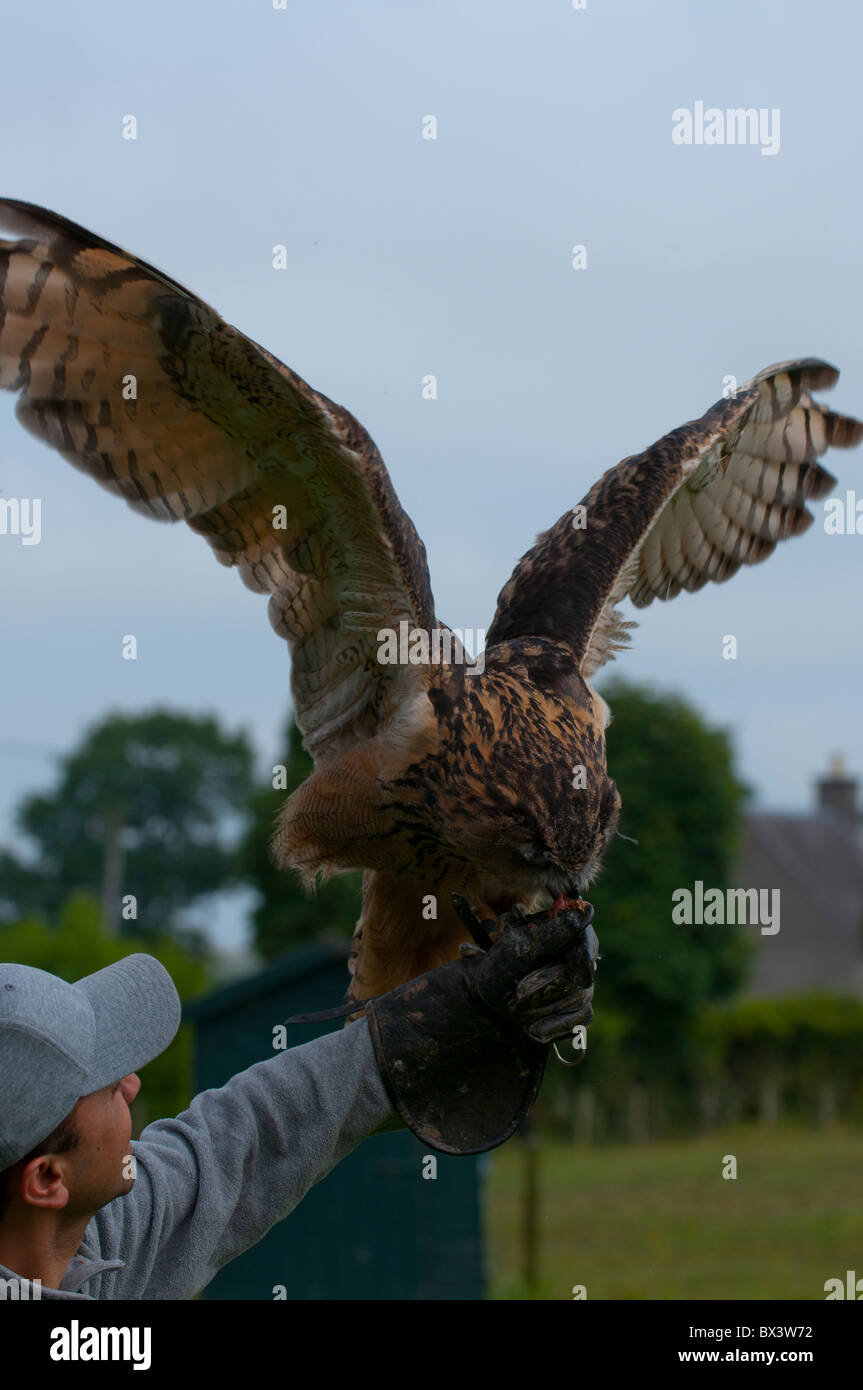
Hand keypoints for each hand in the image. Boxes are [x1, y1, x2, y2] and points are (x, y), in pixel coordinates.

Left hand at [456, 898, 598, 1045]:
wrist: (487, 1004)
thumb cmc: (499, 969)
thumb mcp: (519, 948)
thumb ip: (553, 932)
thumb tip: (585, 911)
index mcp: (565, 933)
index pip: (586, 940)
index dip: (581, 955)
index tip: (574, 970)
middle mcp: (578, 956)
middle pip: (581, 973)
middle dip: (546, 987)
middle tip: (517, 994)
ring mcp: (582, 984)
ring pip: (581, 998)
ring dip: (544, 1007)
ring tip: (516, 1010)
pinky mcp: (579, 1009)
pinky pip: (581, 1018)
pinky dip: (555, 1025)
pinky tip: (533, 1029)